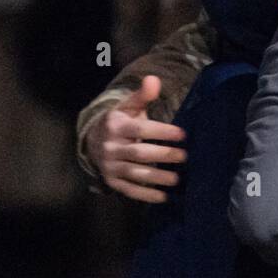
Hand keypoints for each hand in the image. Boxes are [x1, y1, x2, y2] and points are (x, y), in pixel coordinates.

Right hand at [87, 75, 186, 201]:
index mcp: (116, 126)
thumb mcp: (128, 106)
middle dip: (163, 155)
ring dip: (157, 178)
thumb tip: (154, 80)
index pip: (141, 129)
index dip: (162, 132)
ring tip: (177, 179)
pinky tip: (163, 197)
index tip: (183, 134)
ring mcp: (110, 166)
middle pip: (139, 153)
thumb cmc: (120, 121)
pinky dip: (146, 195)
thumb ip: (143, 95)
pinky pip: (129, 190)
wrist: (92, 141)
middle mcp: (111, 147)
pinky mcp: (111, 181)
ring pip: (135, 173)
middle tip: (185, 156)